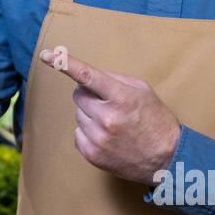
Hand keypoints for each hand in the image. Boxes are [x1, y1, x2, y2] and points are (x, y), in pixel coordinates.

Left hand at [39, 48, 180, 184]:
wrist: (167, 158)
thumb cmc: (156, 120)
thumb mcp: (143, 91)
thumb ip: (115, 79)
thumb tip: (88, 76)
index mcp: (121, 97)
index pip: (87, 76)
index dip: (64, 63)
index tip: (47, 55)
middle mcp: (107, 117)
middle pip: (78, 95)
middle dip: (88, 95)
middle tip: (106, 103)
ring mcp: (98, 138)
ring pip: (78, 115)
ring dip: (89, 115)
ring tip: (112, 123)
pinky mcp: (92, 154)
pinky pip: (77, 134)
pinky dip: (88, 132)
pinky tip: (107, 136)